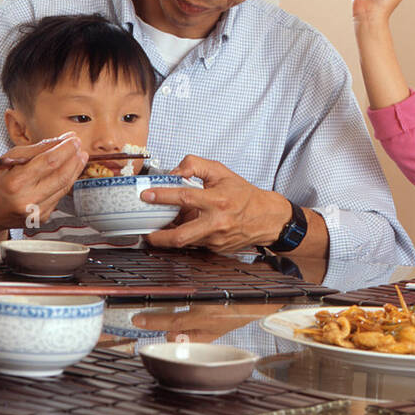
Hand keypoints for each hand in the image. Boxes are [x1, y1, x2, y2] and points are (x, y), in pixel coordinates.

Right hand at [0, 133, 87, 246]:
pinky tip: (68, 171)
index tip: (73, 138)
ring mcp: (35, 212)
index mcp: (14, 183)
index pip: (49, 162)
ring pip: (64, 186)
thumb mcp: (5, 161)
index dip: (65, 148)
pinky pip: (58, 196)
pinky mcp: (41, 218)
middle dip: (74, 157)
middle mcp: (26, 200)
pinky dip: (65, 182)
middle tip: (79, 144)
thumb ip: (34, 150)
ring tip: (80, 155)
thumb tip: (60, 141)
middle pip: (61, 175)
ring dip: (74, 169)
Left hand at [142, 154, 288, 251]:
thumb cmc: (244, 195)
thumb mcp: (222, 172)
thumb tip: (175, 171)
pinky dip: (186, 236)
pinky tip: (186, 228)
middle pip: (181, 236)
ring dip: (170, 236)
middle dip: (158, 236)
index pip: (185, 197)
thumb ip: (196, 165)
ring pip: (185, 242)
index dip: (163, 196)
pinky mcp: (216, 249)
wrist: (267, 218)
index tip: (147, 195)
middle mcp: (217, 223)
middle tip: (146, 232)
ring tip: (162, 228)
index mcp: (218, 201)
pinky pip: (194, 243)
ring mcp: (216, 239)